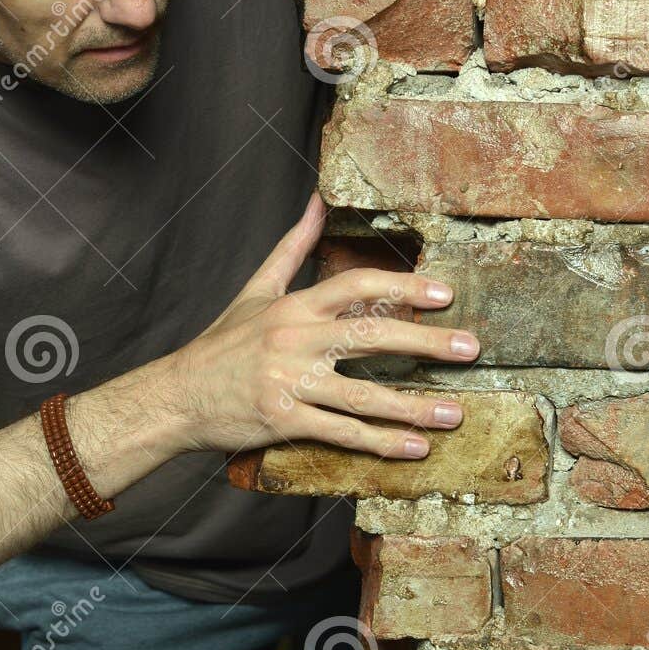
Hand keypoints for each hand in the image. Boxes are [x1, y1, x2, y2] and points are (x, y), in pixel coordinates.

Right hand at [170, 193, 479, 457]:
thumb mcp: (256, 289)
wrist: (178, 396)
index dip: (404, 288)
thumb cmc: (222, 343)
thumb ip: (293, 246)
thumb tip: (319, 201)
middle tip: (470, 349)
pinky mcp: (284, 421)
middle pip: (371, 336)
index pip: (357, 286)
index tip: (444, 294)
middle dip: (426, 342)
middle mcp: (294, 340)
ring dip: (414, 406)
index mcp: (293, 306)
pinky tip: (415, 448)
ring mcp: (289, 382)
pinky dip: (380, 442)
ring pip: (363, 395)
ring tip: (455, 413)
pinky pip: (341, 433)